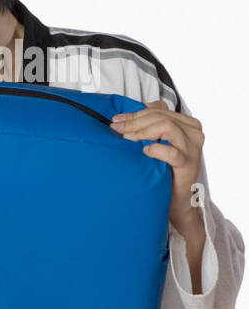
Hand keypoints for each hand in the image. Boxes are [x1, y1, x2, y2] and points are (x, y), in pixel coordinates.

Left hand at [111, 101, 204, 235]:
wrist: (176, 198)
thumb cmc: (164, 169)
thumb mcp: (156, 144)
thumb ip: (147, 128)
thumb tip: (121, 119)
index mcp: (185, 124)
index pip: (159, 110)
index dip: (135, 113)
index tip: (116, 120)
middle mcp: (192, 132)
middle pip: (160, 117)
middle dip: (134, 121)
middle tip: (116, 129)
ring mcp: (192, 148)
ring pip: (167, 127)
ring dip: (143, 131)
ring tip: (127, 139)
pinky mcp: (188, 164)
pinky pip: (173, 153)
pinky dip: (157, 150)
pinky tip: (145, 151)